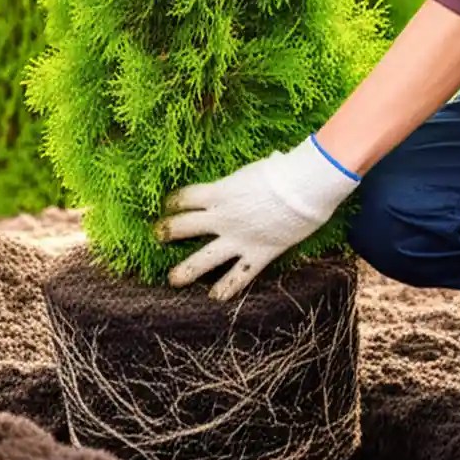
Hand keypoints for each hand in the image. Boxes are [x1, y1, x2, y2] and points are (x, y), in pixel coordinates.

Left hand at [155, 136, 359, 300]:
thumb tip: (272, 162)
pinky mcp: (257, 253)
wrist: (301, 187)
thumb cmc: (284, 171)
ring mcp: (237, 237)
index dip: (174, 201)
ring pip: (203, 258)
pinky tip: (216, 298)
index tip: (168, 205)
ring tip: (173, 279)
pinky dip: (227, 287)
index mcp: (219, 192)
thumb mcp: (258, 170)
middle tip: (157, 236)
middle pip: (184, 226)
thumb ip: (253, 177)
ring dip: (186, 269)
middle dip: (168, 231)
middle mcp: (221, 216)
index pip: (186, 197)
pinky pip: (238, 274)